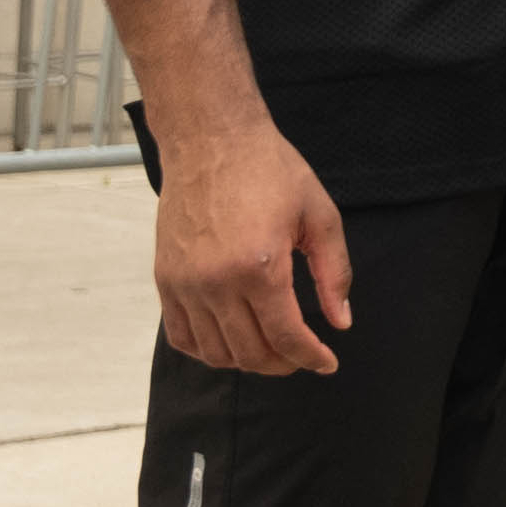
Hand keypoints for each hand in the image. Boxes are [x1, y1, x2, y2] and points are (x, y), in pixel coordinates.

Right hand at [151, 110, 351, 375]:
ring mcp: (185, 284)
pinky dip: (207, 350)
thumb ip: (334, 273)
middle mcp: (216, 283)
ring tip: (272, 351)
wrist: (212, 142)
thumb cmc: (271, 171)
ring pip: (215, 352)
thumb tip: (341, 322)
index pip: (286, 335)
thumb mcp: (320, 215)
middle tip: (303, 357)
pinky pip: (181, 336)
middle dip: (283, 364)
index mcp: (260, 267)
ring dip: (246, 362)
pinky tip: (231, 342)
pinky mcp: (165, 280)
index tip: (327, 363)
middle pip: (250, 352)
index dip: (311, 357)